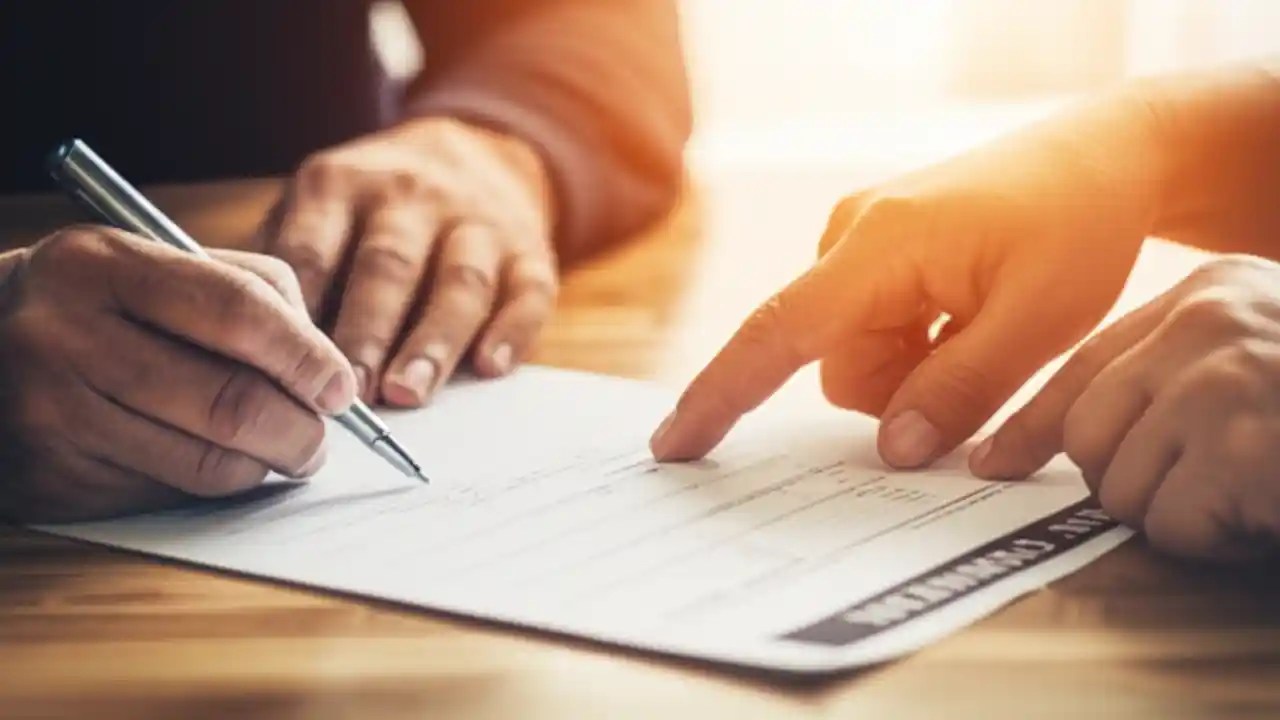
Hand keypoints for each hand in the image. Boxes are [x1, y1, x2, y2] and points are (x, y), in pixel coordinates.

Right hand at [0, 227, 355, 522]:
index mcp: (101, 264)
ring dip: (264, 466)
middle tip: (320, 438)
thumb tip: (327, 368)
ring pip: (206, 463)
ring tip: (279, 451)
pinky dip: (211, 485)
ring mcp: (50, 413)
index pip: (236, 311)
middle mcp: (64, 335)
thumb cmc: (102, 303)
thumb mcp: (160, 264)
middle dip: (300, 431)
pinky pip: (167, 495)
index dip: (305, 356)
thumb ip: (254, 294)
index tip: (340, 387)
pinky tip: (212, 461)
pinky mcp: (49, 478)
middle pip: (229, 402)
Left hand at [259, 117, 556, 405]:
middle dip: (367, 331)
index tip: (286, 365)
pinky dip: (511, 331)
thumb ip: (283, 260)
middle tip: (350, 392)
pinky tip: (489, 367)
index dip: (302, 309)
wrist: (476, 152)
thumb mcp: (317, 205)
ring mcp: (478, 222)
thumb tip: (246, 342)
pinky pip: (527, 292)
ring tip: (408, 393)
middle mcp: (413, 196)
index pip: (315, 249)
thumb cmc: (372, 206)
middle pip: (388, 265)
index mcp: (343, 184)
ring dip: (434, 340)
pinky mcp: (530, 252)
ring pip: (459, 281)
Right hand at [650, 99, 1161, 467]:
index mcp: (879, 245)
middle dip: (899, 390)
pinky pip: (871, 332)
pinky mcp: (876, 255)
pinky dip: (915, 346)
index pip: (778, 332)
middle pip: (834, 365)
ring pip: (856, 358)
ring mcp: (859, 242)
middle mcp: (850, 237)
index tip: (671, 446)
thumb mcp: (1039, 321)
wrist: (1103, 158)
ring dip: (912, 370)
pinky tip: (968, 312)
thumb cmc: (1077, 225)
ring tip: (982, 327)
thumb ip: (959, 391)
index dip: (722, 395)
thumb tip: (889, 454)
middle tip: (986, 354)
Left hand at [973, 256, 1279, 559]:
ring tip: (1241, 491)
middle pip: (1086, 433)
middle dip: (1125, 477)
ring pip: (1120, 487)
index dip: (1032, 424)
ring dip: (1174, 512)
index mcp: (1204, 292)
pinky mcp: (1241, 450)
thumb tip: (1082, 433)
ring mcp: (1221, 383)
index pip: (1084, 364)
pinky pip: (1169, 525)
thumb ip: (1178, 364)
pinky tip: (1257, 511)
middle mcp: (1204, 325)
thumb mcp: (1266, 342)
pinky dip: (1209, 538)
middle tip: (1197, 487)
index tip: (991, 461)